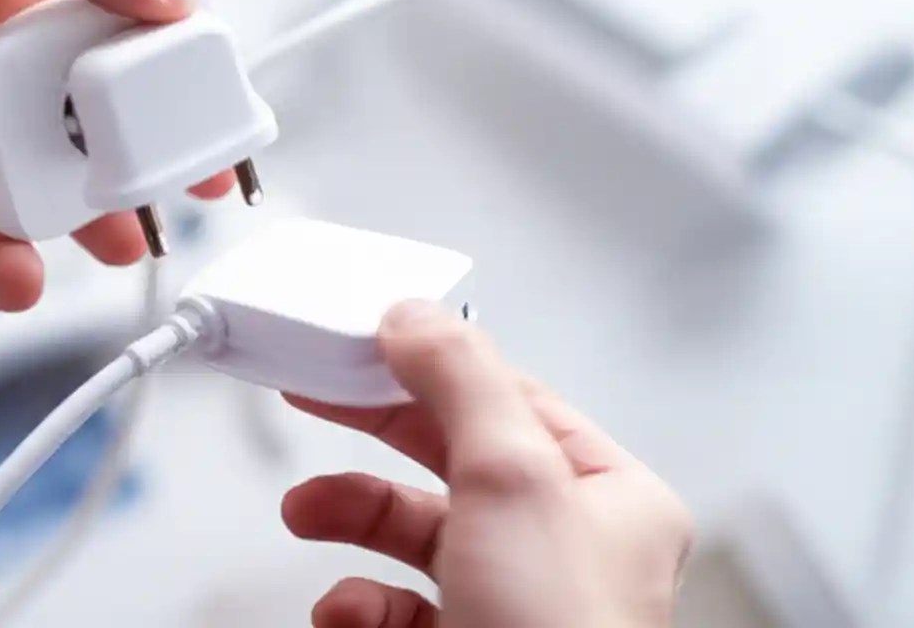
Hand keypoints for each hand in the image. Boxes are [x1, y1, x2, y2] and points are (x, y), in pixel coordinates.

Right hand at [284, 301, 693, 627]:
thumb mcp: (513, 479)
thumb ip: (462, 381)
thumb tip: (416, 315)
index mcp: (609, 497)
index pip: (511, 399)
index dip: (433, 365)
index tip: (365, 341)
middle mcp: (565, 548)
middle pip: (452, 457)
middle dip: (374, 435)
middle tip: (315, 397)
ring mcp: (512, 604)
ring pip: (416, 534)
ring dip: (351, 520)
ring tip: (305, 512)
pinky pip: (396, 611)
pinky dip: (357, 607)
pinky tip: (341, 612)